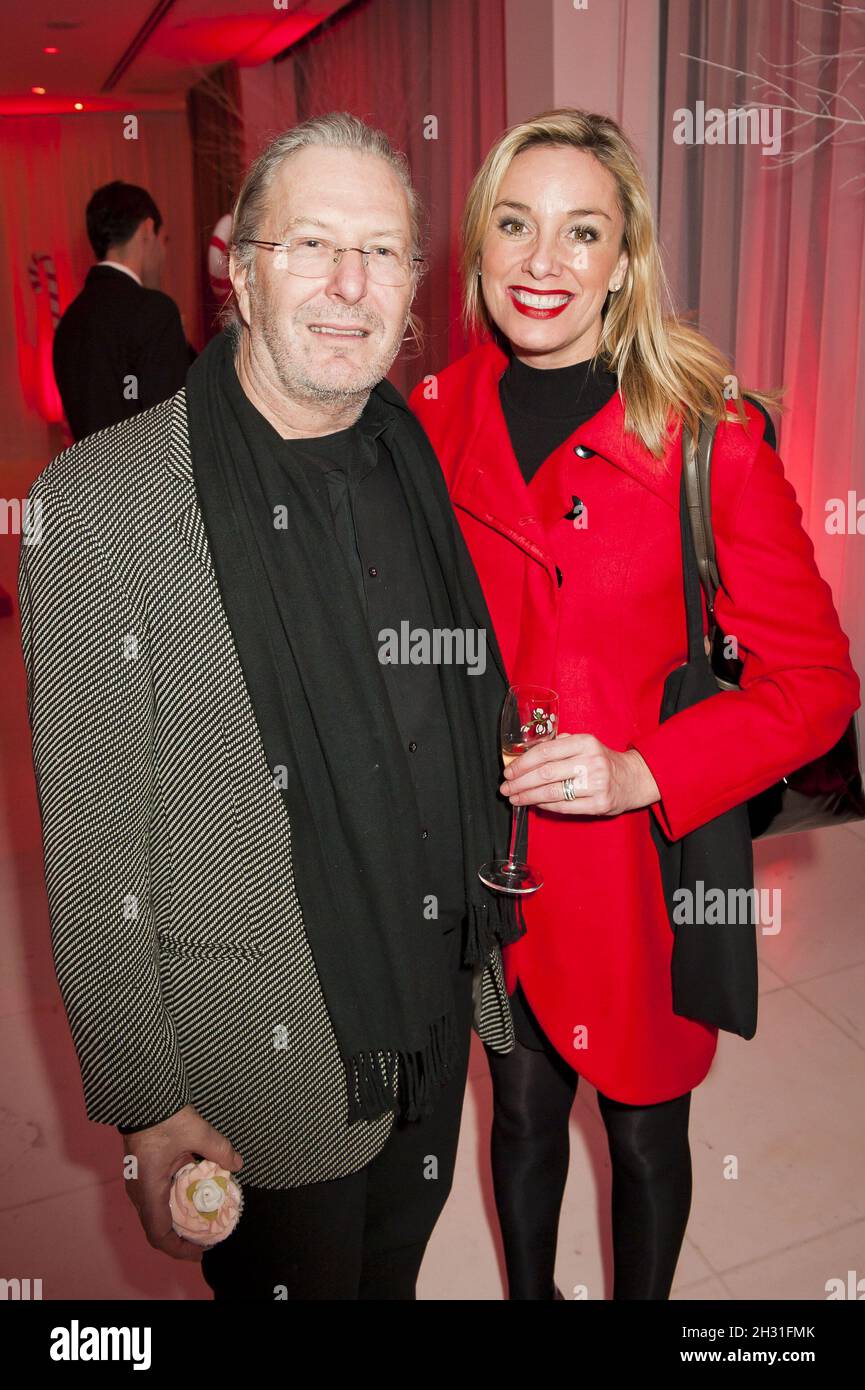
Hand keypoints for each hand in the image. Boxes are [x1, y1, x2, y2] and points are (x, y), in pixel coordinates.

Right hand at [121, 1103, 243, 1260]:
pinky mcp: (147, 1171)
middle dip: (185, 1236)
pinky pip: (163, 1194)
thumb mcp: (195, 1131)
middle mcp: (141, 1192)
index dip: (180, 1250)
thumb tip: (236, 1164)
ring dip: (183, 1217)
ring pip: (162, 1211)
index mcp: (149, 1190)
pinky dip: (180, 1199)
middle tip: (210, 1236)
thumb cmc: (162, 1115)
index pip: (159, 1235)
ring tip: (208, 1217)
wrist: (141, 1095)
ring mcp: (142, 1182)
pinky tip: (200, 1191)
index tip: (202, 1250)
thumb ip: (218, 1149)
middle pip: (161, 1227)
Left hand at [499, 733, 660, 816]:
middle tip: (505, 788)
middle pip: (545, 773)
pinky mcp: (600, 804)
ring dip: (528, 797)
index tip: (508, 771)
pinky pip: (564, 806)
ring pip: (552, 792)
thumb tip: (525, 756)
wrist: (634, 778)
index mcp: (585, 742)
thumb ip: (559, 745)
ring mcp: (597, 784)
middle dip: (520, 782)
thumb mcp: (585, 744)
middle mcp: (591, 761)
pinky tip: (534, 804)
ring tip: (515, 798)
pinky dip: (545, 806)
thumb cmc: (602, 760)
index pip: (545, 752)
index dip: (522, 763)